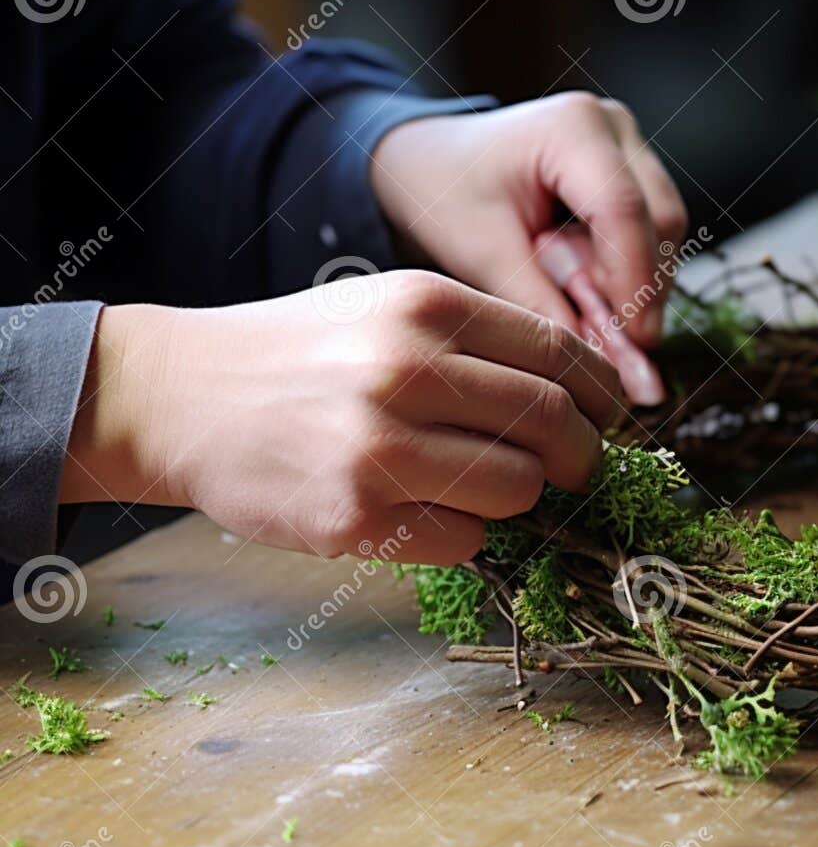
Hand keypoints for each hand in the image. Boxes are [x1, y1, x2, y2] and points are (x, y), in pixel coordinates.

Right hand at [60, 271, 623, 564]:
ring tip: (493, 489)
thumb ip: (478, 342)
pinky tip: (432, 512)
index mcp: (427, 307)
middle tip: (578, 471)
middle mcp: (407, 369)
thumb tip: (582, 395)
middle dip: (585, 457)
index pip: (562, 354)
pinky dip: (469, 534)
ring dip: (525, 498)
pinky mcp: (354, 515)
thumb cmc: (301, 356)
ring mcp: (379, 446)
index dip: (603, 396)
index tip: (609, 420)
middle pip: (553, 424)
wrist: (178, 397)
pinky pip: (465, 539)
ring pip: (519, 488)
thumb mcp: (388, 310)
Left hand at [368, 92, 687, 402]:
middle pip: (659, 220)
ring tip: (593, 314)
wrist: (431, 162)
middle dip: (641, 288)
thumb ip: (541, 307)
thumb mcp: (483, 254)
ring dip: (640, 282)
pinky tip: (595, 292)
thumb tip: (594, 364)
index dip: (635, 281)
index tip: (634, 341)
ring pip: (665, 230)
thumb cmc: (446, 192)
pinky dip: (633, 270)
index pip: (623, 209)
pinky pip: (654, 231)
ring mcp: (628, 145)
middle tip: (615, 344)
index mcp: (571, 128)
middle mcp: (611, 127)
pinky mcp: (632, 170)